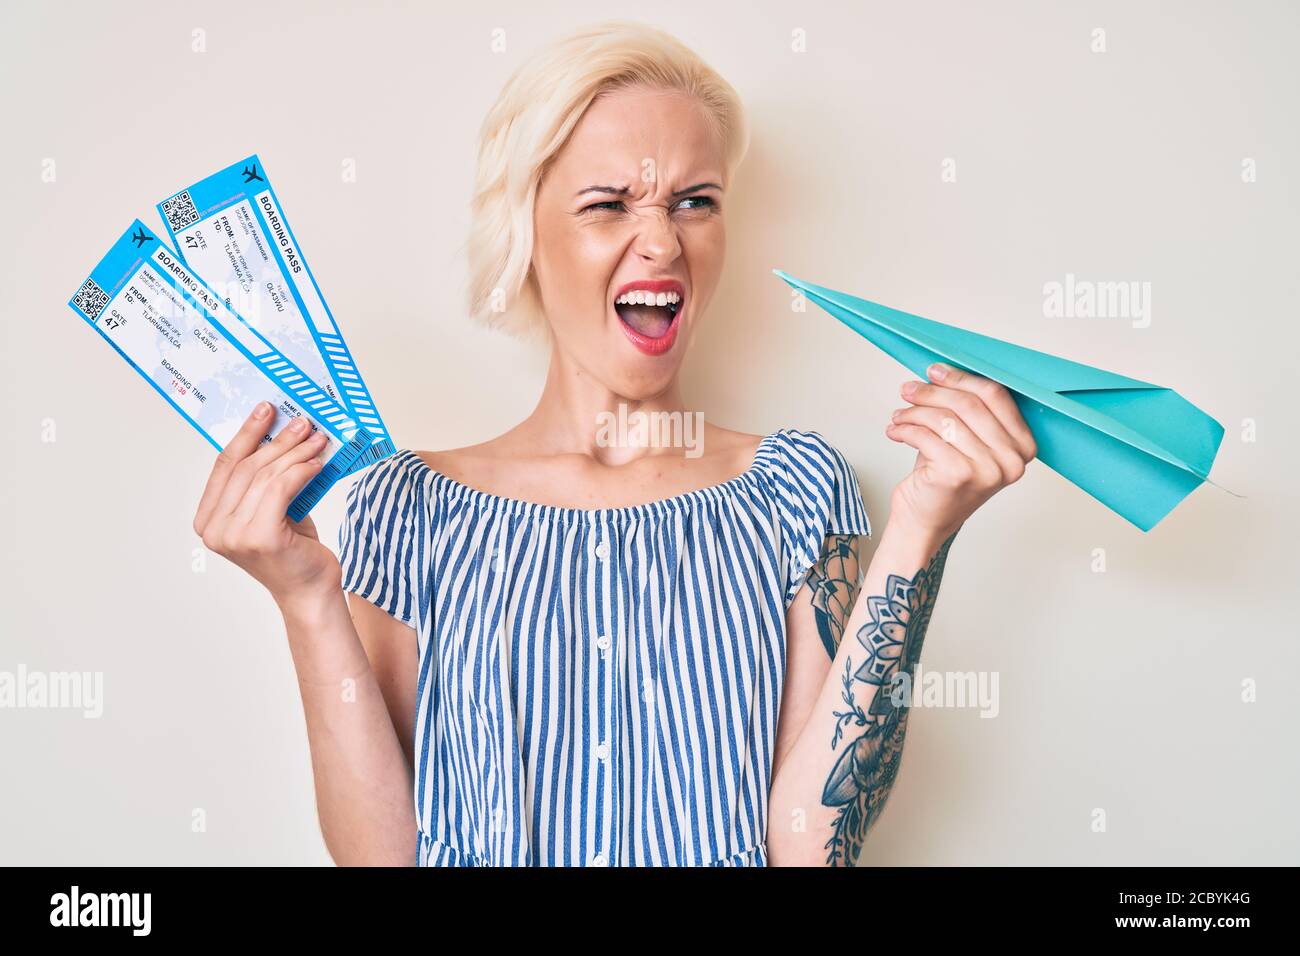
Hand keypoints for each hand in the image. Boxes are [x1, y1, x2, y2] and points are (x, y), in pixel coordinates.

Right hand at [193, 402, 342, 608]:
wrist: (310, 591)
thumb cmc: (294, 551)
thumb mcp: (274, 509)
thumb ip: (266, 480)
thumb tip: (281, 434)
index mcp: (208, 520)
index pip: (225, 466)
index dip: (245, 434)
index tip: (266, 410)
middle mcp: (214, 530)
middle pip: (246, 468)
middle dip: (276, 440)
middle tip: (301, 422)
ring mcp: (234, 536)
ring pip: (265, 476)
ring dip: (295, 452)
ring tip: (316, 439)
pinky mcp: (260, 538)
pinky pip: (281, 489)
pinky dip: (301, 470)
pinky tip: (317, 463)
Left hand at [884, 363, 1036, 539]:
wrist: (925, 521)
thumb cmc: (945, 477)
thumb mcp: (966, 440)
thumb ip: (966, 410)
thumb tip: (940, 372)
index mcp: (1023, 445)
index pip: (995, 395)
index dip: (961, 378)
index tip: (934, 372)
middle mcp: (1012, 459)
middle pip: (968, 403)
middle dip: (932, 392)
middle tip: (907, 389)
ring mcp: (988, 469)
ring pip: (945, 418)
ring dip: (914, 412)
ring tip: (899, 415)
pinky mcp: (958, 474)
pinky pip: (926, 435)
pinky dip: (905, 429)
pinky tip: (895, 431)